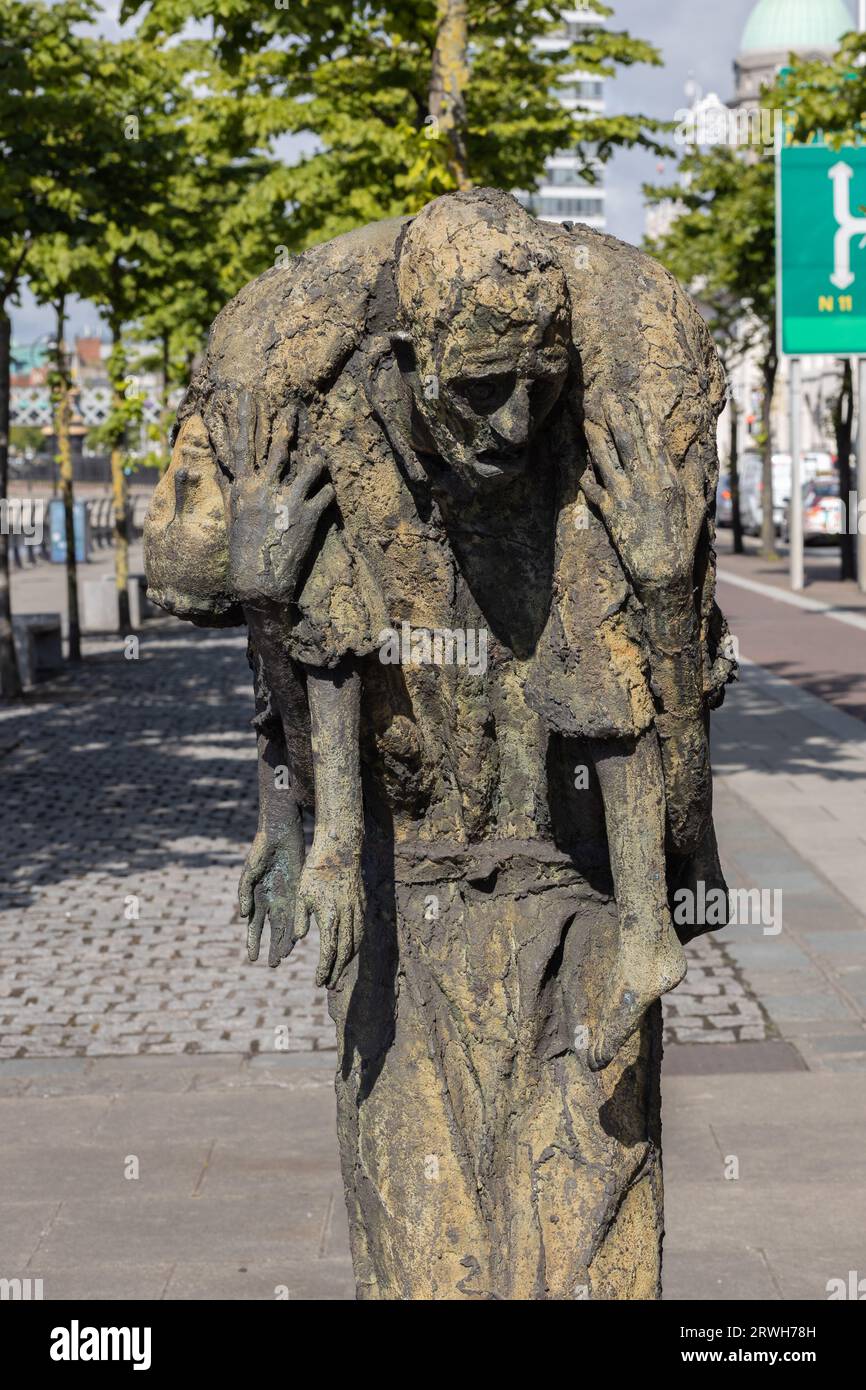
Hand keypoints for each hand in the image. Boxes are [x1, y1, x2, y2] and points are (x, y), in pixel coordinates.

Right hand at [228, 414, 334, 603]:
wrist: (258, 581)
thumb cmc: (241, 548)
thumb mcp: (232, 513)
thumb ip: (228, 486)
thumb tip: (219, 468)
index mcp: (243, 486)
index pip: (240, 444)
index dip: (242, 417)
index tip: (245, 393)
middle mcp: (265, 489)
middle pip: (278, 447)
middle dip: (286, 424)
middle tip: (294, 406)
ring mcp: (288, 500)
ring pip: (309, 466)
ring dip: (317, 456)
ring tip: (322, 448)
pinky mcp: (308, 516)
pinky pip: (326, 494)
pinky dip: (330, 489)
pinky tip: (333, 486)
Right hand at [239, 828, 302, 967]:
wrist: (280, 833)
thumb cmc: (260, 851)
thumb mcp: (249, 872)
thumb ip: (244, 894)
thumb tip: (243, 916)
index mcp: (257, 898)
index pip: (254, 926)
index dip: (253, 942)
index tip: (253, 958)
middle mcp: (271, 901)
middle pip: (272, 930)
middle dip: (272, 947)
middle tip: (274, 965)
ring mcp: (286, 897)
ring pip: (286, 925)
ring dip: (285, 941)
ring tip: (285, 956)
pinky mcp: (299, 890)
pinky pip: (299, 913)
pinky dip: (297, 926)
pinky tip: (298, 939)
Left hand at [292, 837, 364, 988]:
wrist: (339, 850)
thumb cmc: (315, 871)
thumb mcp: (301, 894)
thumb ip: (300, 918)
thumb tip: (298, 938)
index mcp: (330, 918)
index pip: (329, 952)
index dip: (324, 970)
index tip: (318, 982)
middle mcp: (347, 917)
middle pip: (344, 953)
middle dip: (336, 971)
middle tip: (329, 985)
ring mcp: (357, 911)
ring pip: (355, 943)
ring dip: (347, 961)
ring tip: (339, 971)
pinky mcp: (361, 904)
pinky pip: (361, 930)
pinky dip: (355, 945)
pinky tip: (350, 949)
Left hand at [580, 397, 704, 591]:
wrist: (664, 572)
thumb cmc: (683, 539)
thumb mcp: (696, 504)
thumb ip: (695, 476)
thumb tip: (694, 452)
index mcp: (667, 477)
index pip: (654, 439)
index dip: (644, 417)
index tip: (636, 398)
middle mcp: (644, 482)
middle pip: (628, 442)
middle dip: (617, 417)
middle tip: (607, 397)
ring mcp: (625, 496)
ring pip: (607, 460)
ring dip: (596, 439)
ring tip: (587, 421)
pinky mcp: (611, 513)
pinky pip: (594, 492)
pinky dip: (587, 480)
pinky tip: (580, 469)